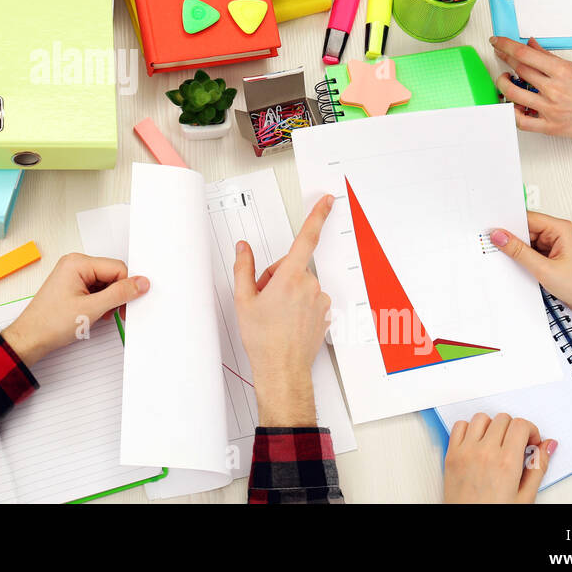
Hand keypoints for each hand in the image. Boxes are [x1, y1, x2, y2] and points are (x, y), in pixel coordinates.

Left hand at [1, 254, 149, 366]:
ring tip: (99, 315)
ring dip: (108, 300)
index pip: (117, 268)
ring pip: (105, 283)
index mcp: (77, 263)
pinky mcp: (73, 286)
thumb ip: (119, 294)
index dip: (126, 287)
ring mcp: (73, 275)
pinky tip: (95, 314)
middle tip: (115, 313)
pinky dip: (100, 302)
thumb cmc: (50, 323)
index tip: (128, 305)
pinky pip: (96, 289)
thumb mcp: (91, 309)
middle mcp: (75, 264)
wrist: (31, 338)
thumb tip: (141, 283)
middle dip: (116, 295)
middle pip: (112, 274)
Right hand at [233, 195, 334, 426]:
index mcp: (290, 278)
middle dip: (277, 277)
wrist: (282, 370)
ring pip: (301, 284)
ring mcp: (320, 300)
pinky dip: (298, 305)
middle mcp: (310, 285)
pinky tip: (286, 321)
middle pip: (292, 267)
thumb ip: (244, 268)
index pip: (306, 238)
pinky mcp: (325, 313)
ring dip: (287, 292)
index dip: (317, 216)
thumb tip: (244, 248)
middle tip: (264, 300)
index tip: (327, 201)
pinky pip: (309, 299)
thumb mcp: (244, 300)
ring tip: (274, 314)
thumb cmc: (263, 339)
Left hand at [444, 413, 553, 502]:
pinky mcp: (451, 454)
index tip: (531, 442)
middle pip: (503, 419)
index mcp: (507, 463)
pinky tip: (478, 442)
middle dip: (514, 428)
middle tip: (517, 445)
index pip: (520, 425)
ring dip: (492, 426)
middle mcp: (485, 453)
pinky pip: (459, 426)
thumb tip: (548, 446)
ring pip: (481, 418)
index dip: (530, 430)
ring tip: (497, 443)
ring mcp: (466, 452)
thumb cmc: (496, 513)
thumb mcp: (525, 496)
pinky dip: (470, 429)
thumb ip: (538, 467)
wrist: (470, 526)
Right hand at [489, 211, 571, 319]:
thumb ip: (518, 251)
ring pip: (527, 241)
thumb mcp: (544, 269)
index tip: (492, 230)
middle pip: (525, 229)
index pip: (527, 218)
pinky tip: (519, 265)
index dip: (508, 223)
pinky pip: (531, 251)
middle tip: (496, 247)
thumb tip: (500, 236)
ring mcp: (554, 244)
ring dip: (517, 250)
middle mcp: (558, 233)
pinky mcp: (551, 255)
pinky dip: (523, 258)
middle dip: (512, 238)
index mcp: (561, 228)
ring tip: (512, 260)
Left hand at [491, 36, 571, 138]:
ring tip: (506, 79)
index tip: (497, 41)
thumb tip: (530, 44)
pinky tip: (512, 104)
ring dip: (504, 84)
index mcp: (562, 71)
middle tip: (500, 55)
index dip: (506, 46)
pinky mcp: (550, 127)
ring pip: (513, 95)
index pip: (525, 54)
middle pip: (518, 71)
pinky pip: (521, 121)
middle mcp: (555, 90)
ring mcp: (551, 110)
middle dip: (504, 60)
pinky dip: (512, 112)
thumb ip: (550, 57)